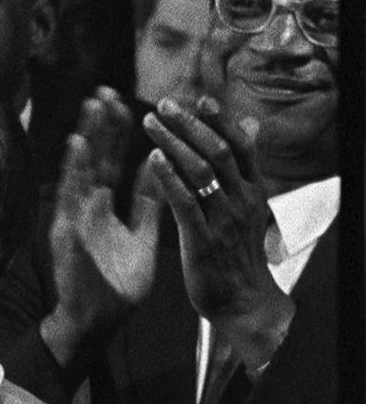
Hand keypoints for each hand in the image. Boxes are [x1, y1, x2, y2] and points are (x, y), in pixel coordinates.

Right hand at [44, 88, 160, 357]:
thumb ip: (149, 204)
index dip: (117, 133)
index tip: (124, 101)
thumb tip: (160, 168)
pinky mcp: (67, 233)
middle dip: (101, 125)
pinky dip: (74, 170)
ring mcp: (74, 218)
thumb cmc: (117, 285)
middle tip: (108, 90)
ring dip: (87, 137)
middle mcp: (86, 207)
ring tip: (93, 105)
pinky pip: (71, 197)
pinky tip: (78, 145)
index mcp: (103, 208)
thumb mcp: (142, 238)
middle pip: (95, 158)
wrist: (98, 321)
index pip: (111, 162)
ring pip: (82, 170)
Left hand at [144, 96, 293, 372]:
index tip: (200, 99)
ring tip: (150, 122)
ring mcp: (223, 219)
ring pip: (202, 171)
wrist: (243, 303)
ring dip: (174, 142)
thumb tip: (250, 127)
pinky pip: (185, 201)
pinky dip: (169, 177)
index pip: (242, 148)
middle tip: (165, 104)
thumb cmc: (238, 255)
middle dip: (191, 125)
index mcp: (252, 193)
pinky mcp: (202, 239)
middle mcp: (241, 201)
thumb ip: (243, 170)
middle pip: (219, 152)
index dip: (221, 122)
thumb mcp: (248, 209)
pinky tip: (152, 159)